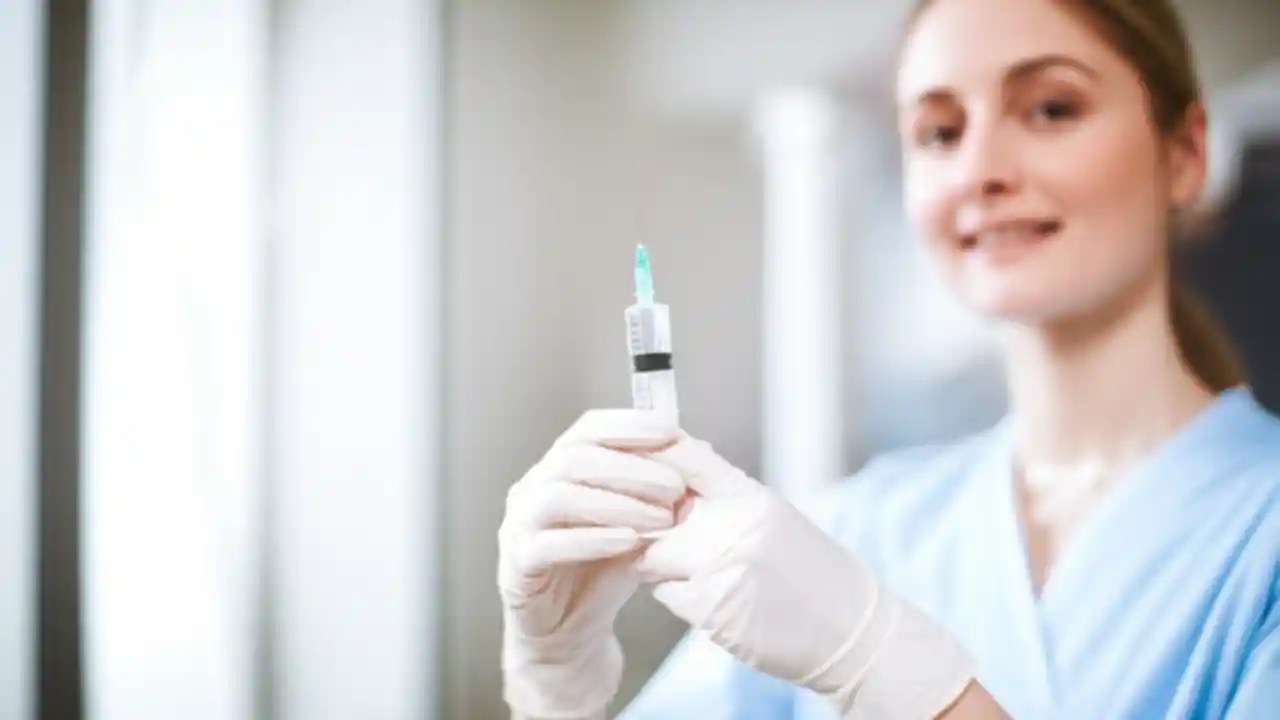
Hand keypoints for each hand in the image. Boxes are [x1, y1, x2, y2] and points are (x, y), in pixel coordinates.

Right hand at [498, 410, 682, 718]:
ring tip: (661, 517)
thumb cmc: (603, 570)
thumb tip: (697, 450)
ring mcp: (518, 523)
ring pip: (559, 496)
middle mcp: (533, 487)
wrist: (572, 632)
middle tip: (675, 486)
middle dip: (630, 467)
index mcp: (559, 468)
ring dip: (616, 502)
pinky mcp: (516, 563)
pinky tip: (628, 541)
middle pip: (574, 456)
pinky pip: (548, 544)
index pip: (588, 429)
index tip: (670, 431)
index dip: (627, 425)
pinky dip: (591, 539)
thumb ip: (656, 492)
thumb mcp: (638, 524)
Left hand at [636, 434, 972, 717]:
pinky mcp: (711, 610)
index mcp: (751, 496)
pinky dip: (674, 595)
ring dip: (655, 561)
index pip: (684, 456)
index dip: (651, 455)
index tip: (630, 460)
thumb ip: (725, 498)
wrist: (850, 631)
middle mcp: (733, 527)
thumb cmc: (812, 573)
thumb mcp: (774, 518)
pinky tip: (703, 598)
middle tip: (644, 527)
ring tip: (683, 568)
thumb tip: (674, 472)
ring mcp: (720, 569)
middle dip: (643, 520)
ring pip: (651, 553)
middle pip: (654, 509)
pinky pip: (665, 594)